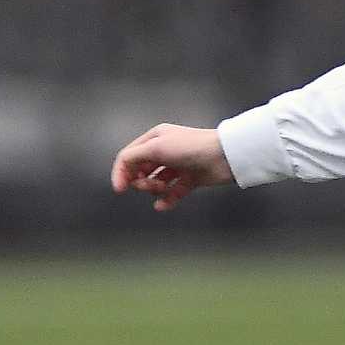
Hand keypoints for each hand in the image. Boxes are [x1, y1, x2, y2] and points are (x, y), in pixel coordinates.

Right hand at [110, 124, 233, 211]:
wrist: (224, 156)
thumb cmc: (191, 147)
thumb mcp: (156, 147)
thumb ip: (133, 157)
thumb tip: (120, 172)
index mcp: (155, 138)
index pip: (129, 156)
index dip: (121, 172)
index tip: (120, 189)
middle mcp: (165, 150)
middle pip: (141, 170)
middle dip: (141, 181)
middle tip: (150, 186)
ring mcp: (178, 166)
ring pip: (156, 182)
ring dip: (155, 189)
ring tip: (162, 189)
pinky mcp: (190, 179)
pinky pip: (173, 193)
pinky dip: (167, 200)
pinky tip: (162, 206)